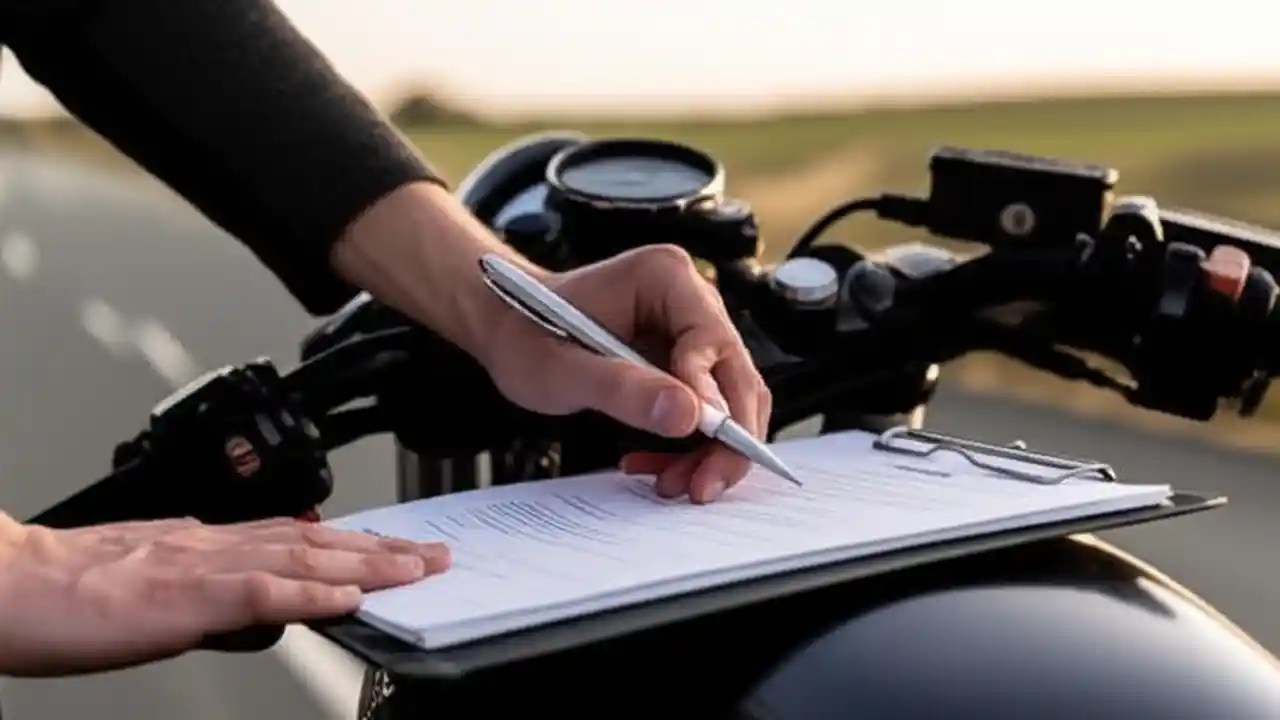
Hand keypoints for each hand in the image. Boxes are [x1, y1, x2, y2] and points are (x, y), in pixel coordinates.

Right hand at [0, 512, 448, 676]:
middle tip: (434, 554)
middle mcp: (217, 545)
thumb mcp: (156, 582)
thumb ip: (211, 587)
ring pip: (307, 558)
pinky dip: (314, 591)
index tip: (396, 547)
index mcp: (208, 544)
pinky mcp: (190, 596)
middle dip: (383, 549)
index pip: (299, 539)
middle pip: (319, 542)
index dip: (355, 544)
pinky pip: (265, 591)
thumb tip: (258, 605)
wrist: (14, 585)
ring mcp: (207, 566)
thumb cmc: (69, 588)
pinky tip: (352, 595)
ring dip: (370, 563)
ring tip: (418, 568)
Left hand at [481, 245, 772, 503]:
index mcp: (666, 278)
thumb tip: (689, 416)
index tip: (698, 441)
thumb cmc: (526, 335)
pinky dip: (690, 446)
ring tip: (670, 483)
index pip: (715, 343)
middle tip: (699, 486)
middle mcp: (690, 300)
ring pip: (730, 401)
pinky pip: (708, 411)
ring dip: (710, 450)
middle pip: (737, 377)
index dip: (716, 399)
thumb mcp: (562, 371)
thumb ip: (623, 390)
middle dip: (725, 440)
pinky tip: (656, 465)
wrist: (509, 331)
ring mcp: (691, 332)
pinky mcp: (685, 362)